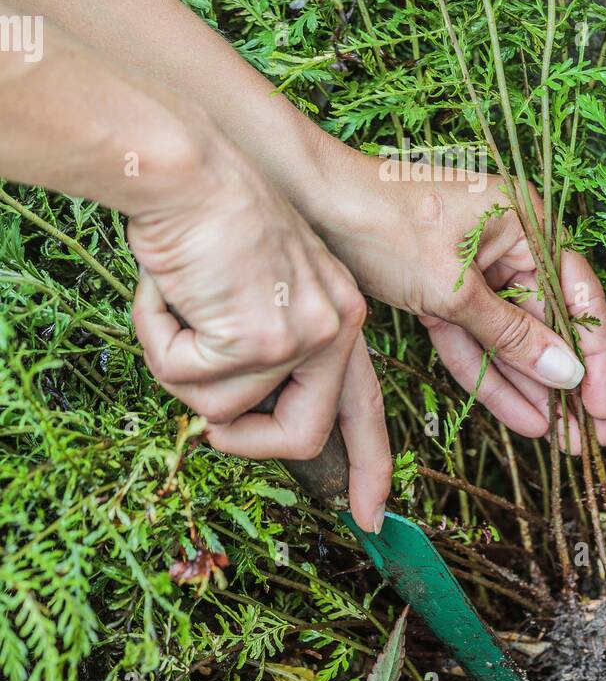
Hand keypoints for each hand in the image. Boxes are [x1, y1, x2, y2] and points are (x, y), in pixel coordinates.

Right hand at [128, 126, 390, 530]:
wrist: (191, 165)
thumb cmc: (209, 216)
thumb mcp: (255, 286)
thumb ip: (260, 351)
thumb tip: (225, 419)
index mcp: (343, 313)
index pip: (366, 402)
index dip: (368, 462)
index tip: (370, 514)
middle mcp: (339, 326)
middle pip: (301, 436)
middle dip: (244, 444)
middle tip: (207, 422)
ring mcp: (304, 336)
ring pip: (222, 411)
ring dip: (178, 362)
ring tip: (178, 302)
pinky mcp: (262, 339)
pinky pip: (187, 380)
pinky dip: (159, 340)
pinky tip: (171, 292)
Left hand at [325, 163, 605, 451]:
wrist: (312, 205)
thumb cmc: (383, 224)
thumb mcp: (453, 287)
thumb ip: (512, 335)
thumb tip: (566, 374)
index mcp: (528, 222)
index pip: (578, 298)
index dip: (595, 358)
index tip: (605, 408)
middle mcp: (510, 241)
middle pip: (547, 322)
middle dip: (565, 383)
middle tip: (588, 438)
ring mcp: (476, 266)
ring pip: (510, 337)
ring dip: (530, 387)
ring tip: (558, 439)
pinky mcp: (443, 287)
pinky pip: (474, 337)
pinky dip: (489, 373)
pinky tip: (519, 415)